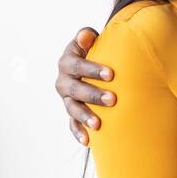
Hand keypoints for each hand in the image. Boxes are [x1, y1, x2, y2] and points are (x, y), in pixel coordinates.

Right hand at [55, 27, 112, 144]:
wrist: (90, 66)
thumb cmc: (94, 51)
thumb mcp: (89, 41)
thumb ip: (86, 37)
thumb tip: (86, 36)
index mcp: (67, 62)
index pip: (77, 65)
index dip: (92, 69)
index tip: (111, 75)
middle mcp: (63, 81)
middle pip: (75, 89)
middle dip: (93, 95)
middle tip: (112, 99)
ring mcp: (67, 98)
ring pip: (72, 109)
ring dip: (84, 117)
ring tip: (98, 125)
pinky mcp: (71, 112)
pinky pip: (72, 124)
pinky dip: (78, 132)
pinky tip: (87, 141)